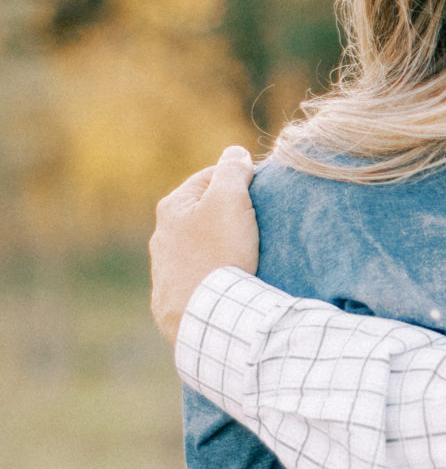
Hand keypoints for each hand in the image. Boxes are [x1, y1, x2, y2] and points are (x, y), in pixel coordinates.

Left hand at [150, 146, 258, 346]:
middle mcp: (161, 236)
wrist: (206, 316)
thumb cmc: (219, 253)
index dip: (239, 180)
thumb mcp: (230, 201)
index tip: (262, 193)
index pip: (210, 178)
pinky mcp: (170, 299)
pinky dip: (211, 274)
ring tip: (244, 256)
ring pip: (197, 246)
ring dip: (218, 246)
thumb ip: (232, 170)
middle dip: (227, 215)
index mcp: (172, 207)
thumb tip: (235, 152)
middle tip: (256, 225)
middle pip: (203, 213)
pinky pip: (196, 277)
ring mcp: (163, 270)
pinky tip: (226, 281)